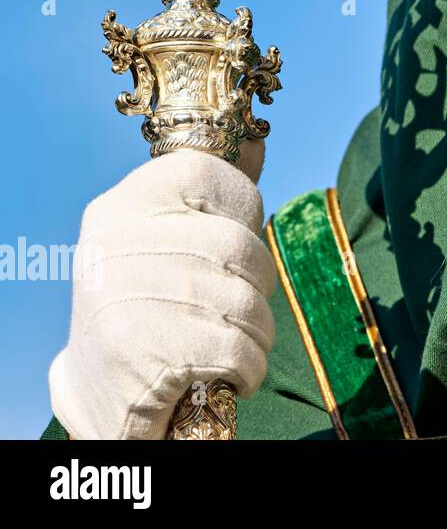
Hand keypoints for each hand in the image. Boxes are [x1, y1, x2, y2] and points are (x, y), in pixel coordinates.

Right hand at [48, 141, 274, 439]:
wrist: (101, 392)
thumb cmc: (148, 303)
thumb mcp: (162, 240)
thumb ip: (209, 199)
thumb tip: (255, 142)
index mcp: (120, 207)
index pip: (206, 170)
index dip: (240, 205)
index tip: (231, 237)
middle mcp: (118, 245)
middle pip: (238, 244)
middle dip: (256, 282)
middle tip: (239, 305)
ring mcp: (132, 297)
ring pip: (246, 300)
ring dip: (258, 330)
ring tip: (236, 340)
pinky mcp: (151, 352)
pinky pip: (241, 348)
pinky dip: (252, 365)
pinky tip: (235, 371)